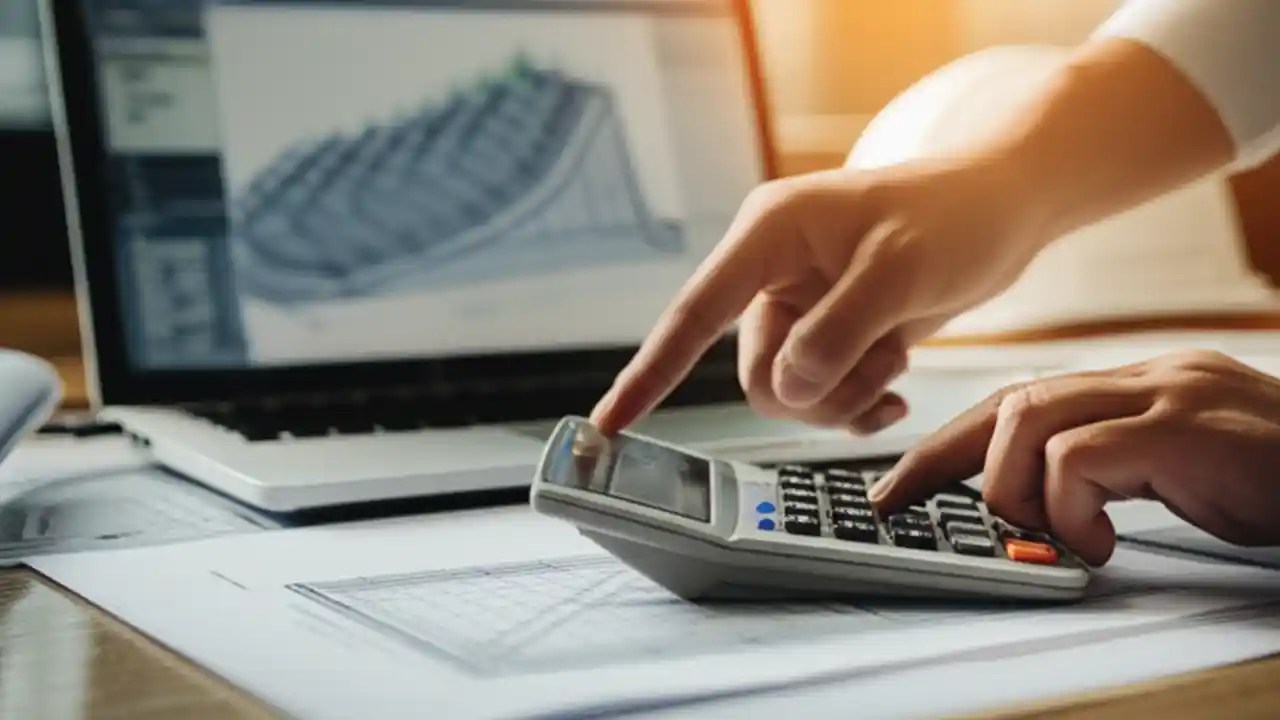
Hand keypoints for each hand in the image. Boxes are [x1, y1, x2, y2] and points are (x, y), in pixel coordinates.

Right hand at [590, 154, 1054, 435]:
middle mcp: (771, 272)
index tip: (608, 424)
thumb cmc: (954, 218)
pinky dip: (856, 405)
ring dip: (844, 394)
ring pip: (789, 391)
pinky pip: (819, 395)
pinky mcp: (830, 332)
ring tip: (895, 360)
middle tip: (878, 366)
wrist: (1005, 210)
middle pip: (755, 373)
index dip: (649, 373)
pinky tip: (894, 391)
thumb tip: (791, 387)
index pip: (693, 314)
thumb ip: (836, 333)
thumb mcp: (899, 272)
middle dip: (816, 389)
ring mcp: (800, 306)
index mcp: (767, 235)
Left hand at [868, 350, 1279, 565]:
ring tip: (1049, 529)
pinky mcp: (1185, 430)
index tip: (902, 481)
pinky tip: (1103, 541)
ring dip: (1013, 486)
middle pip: (1008, 401)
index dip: (952, 441)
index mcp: (1140, 385)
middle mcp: (1148, 378)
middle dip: (943, 455)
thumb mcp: (1180, 474)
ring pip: (1029, 420)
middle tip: (902, 500)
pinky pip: (1081, 458)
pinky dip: (1070, 507)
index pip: (1021, 399)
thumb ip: (1114, 472)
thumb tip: (1040, 506)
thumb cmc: (1277, 482)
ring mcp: (1168, 397)